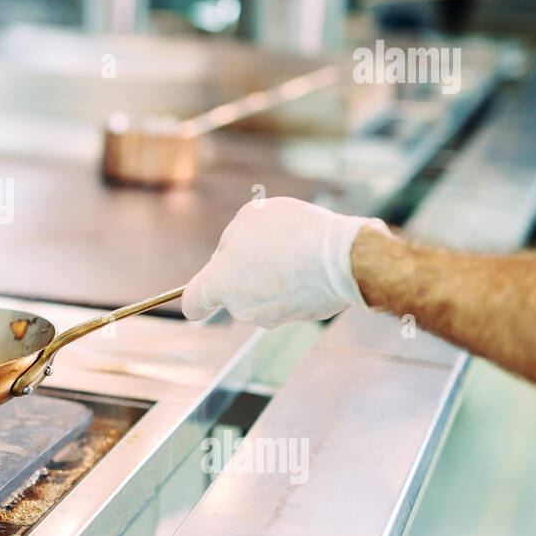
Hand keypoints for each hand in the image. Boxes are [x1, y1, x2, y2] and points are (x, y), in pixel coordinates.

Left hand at [181, 197, 389, 327]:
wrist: (342, 258)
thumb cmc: (291, 231)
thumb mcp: (249, 216)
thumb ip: (231, 238)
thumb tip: (230, 255)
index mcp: (220, 284)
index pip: (193, 304)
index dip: (195, 298)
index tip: (205, 288)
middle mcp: (242, 309)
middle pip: (233, 293)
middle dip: (243, 272)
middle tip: (266, 244)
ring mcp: (273, 317)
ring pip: (263, 296)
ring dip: (271, 277)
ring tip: (294, 251)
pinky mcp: (301, 319)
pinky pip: (291, 299)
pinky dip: (296, 285)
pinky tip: (311, 263)